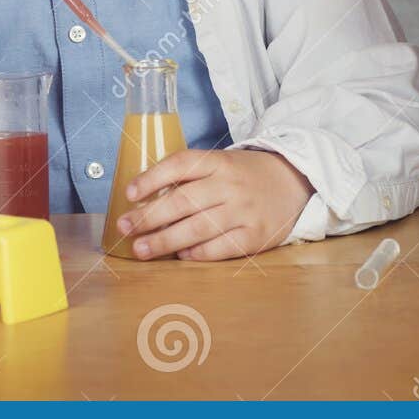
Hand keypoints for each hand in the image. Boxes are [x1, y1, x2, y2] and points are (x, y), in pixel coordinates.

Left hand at [115, 149, 313, 260]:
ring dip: (165, 241)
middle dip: (149, 217)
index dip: (152, 178)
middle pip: (183, 201)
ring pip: (198, 228)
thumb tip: (143, 200)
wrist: (294, 181)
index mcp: (218, 161)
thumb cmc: (244, 175)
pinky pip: (220, 248)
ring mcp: (244, 211)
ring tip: (141, 249)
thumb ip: (188, 177)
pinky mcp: (255, 236)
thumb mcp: (219, 163)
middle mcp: (230, 185)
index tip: (129, 193)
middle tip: (124, 227)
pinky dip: (196, 254)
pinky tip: (179, 256)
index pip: (180, 164)